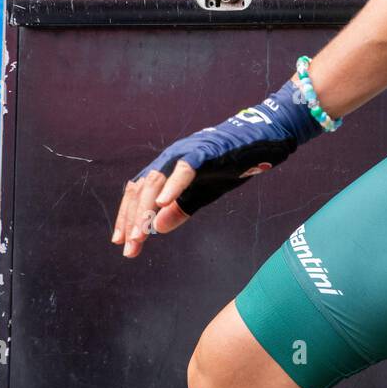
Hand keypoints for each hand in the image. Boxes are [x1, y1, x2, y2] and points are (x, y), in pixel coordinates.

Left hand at [111, 77, 322, 256]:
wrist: (262, 140)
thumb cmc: (232, 165)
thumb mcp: (203, 194)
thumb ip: (180, 209)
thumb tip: (156, 228)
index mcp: (168, 168)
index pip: (138, 192)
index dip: (127, 217)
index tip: (123, 243)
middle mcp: (170, 157)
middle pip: (141, 188)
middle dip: (132, 219)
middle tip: (130, 247)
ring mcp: (186, 152)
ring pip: (156, 180)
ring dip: (146, 209)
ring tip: (140, 235)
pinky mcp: (205, 150)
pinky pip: (185, 168)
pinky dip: (172, 186)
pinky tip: (163, 204)